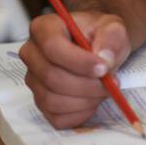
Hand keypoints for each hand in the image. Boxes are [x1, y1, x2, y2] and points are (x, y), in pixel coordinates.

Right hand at [19, 10, 131, 127]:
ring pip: (52, 100)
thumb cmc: (102, 35)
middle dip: (86, 85)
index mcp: (44, 28)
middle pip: (51, 77)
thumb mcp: (113, 27)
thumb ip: (111, 38)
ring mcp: (34, 80)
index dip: (79, 62)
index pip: (52, 47)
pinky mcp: (41, 101)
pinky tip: (94, 101)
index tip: (103, 68)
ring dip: (85, 100)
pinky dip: (80, 114)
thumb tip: (104, 59)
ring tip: (106, 91)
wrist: (101, 47)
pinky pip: (56, 117)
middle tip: (112, 83)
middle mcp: (32, 54)